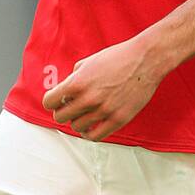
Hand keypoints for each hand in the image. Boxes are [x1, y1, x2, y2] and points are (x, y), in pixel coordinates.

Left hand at [42, 35, 165, 140]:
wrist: (145, 60)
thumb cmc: (118, 57)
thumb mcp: (88, 62)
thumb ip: (73, 78)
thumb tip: (64, 93)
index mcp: (77, 83)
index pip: (49, 102)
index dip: (52, 102)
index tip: (57, 101)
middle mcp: (88, 98)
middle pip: (60, 117)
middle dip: (63, 111)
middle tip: (71, 107)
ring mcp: (103, 111)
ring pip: (76, 127)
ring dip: (77, 121)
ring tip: (84, 115)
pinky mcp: (118, 119)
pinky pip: (95, 136)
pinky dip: (88, 134)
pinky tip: (90, 127)